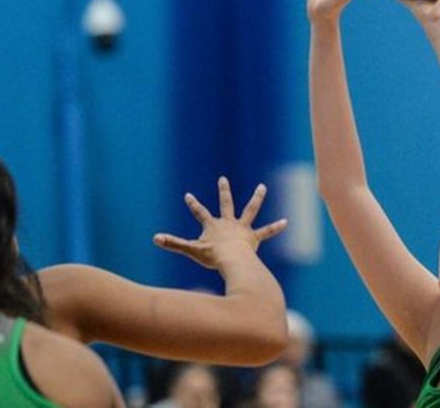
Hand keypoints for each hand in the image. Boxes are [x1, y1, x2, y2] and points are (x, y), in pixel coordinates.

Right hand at [153, 177, 286, 269]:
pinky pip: (266, 232)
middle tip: (223, 179)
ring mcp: (243, 229)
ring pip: (250, 210)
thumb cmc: (213, 256)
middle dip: (223, 191)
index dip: (193, 204)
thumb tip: (154, 239)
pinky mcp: (254, 238)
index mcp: (213, 225)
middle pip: (226, 204)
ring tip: (262, 187)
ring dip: (256, 198)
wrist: (232, 259)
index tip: (188, 195)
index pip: (200, 212)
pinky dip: (275, 227)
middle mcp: (229, 223)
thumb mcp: (191, 250)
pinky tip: (285, 222)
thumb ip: (174, 244)